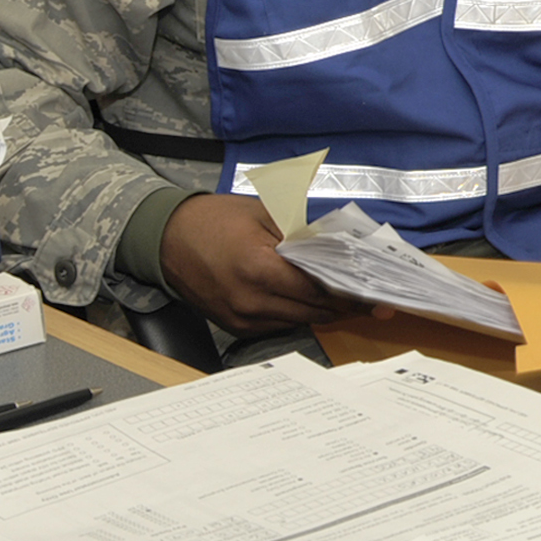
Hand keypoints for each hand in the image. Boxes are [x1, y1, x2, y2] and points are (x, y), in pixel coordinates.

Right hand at [158, 193, 373, 335]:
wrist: (167, 238)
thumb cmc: (215, 220)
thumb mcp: (266, 214)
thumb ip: (304, 235)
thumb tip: (340, 251)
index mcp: (260, 269)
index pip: (318, 289)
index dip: (349, 292)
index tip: (373, 293)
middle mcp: (251, 300)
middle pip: (313, 311)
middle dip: (343, 305)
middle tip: (370, 299)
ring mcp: (241, 317)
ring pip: (298, 321)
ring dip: (322, 311)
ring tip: (345, 298)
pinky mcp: (234, 327)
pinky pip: (278, 325)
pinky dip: (297, 314)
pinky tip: (309, 300)